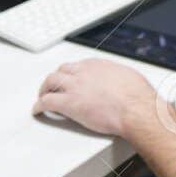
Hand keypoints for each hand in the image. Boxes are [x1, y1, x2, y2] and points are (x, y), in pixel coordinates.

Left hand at [33, 59, 155, 137]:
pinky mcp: (69, 104)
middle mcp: (83, 72)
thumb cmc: (138, 97)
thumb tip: (121, 82)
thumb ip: (118, 78)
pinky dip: (39, 106)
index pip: (77, 66)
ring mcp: (74, 87)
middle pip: (61, 71)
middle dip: (56, 79)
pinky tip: (37, 110)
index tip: (71, 79)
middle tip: (53, 87)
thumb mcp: (129, 78)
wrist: (136, 109)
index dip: (72, 73)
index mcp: (98, 65)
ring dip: (44, 89)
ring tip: (42, 96)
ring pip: (50, 82)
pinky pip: (46, 102)